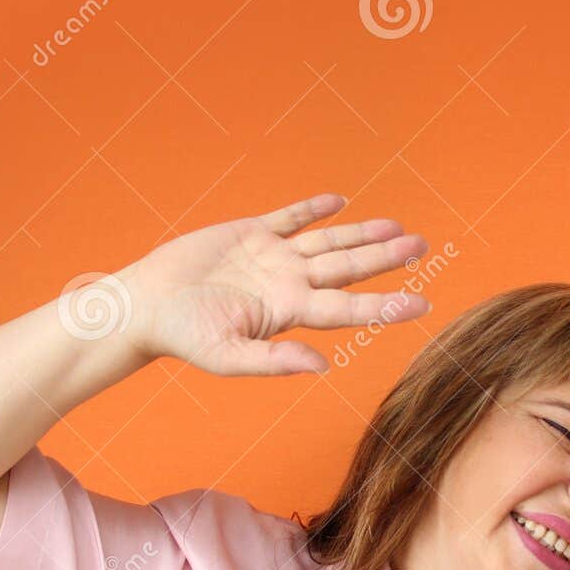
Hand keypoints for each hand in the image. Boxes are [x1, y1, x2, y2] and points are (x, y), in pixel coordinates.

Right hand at [115, 193, 429, 374]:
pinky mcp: (249, 233)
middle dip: (384, 257)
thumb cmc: (185, 337)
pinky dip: (312, 210)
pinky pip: (289, 218)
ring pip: (327, 242)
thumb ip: (274, 361)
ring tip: (396, 227)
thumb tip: (322, 366)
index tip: (422, 304)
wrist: (147, 307)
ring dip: (361, 234)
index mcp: (289, 311)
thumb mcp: (229, 356)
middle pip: (347, 268)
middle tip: (422, 246)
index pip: (348, 307)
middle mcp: (289, 283)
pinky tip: (339, 203)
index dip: (385, 305)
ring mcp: (272, 257)